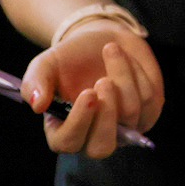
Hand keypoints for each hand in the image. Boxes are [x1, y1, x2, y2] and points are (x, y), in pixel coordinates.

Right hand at [22, 24, 162, 158]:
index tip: (87, 93)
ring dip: (122, 75)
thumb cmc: (69, 58)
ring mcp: (123, 129)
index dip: (79, 121)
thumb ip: (35, 82)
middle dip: (107, 113)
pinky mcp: (147, 114)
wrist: (102, 39)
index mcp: (63, 131)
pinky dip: (138, 72)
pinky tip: (126, 60)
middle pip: (103, 146)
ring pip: (130, 112)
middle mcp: (93, 136)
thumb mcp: (46, 64)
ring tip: (109, 50)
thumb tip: (36, 105)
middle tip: (104, 80)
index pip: (69, 142)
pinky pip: (150, 99)